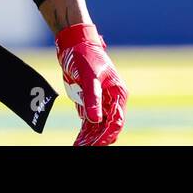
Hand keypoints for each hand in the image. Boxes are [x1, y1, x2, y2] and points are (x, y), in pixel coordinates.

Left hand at [56, 23, 126, 145]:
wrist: (74, 45)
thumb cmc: (85, 57)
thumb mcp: (89, 77)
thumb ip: (92, 98)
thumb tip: (96, 120)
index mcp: (118, 94)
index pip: (116, 120)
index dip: (108, 134)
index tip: (97, 144)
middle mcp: (111, 100)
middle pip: (107, 126)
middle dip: (98, 139)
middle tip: (84, 147)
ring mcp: (100, 102)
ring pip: (97, 126)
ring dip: (90, 138)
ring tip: (79, 146)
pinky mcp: (89, 102)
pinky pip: (89, 121)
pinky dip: (84, 132)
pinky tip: (79, 141)